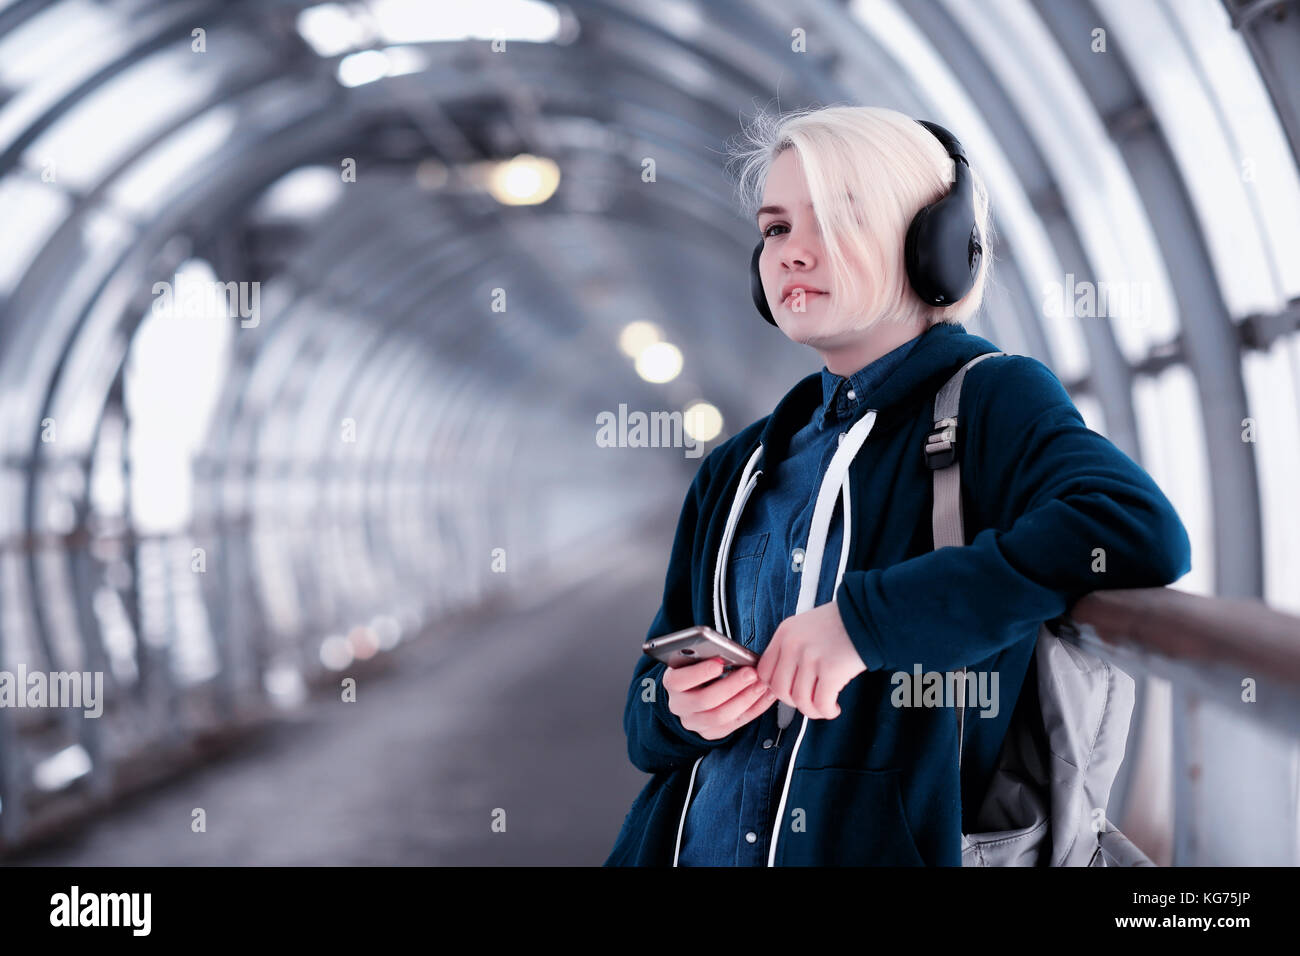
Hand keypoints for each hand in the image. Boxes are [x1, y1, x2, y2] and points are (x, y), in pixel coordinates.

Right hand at [663, 658, 776, 740]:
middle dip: (731, 686)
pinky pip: (735, 723)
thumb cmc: (699, 667)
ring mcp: (694, 722)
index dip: (699, 672)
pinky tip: (766, 695)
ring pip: (721, 716)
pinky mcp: (711, 732)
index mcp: (672, 682)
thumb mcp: (696, 658)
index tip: (719, 662)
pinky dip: (754, 709)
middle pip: (705, 700)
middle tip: (751, 673)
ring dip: (745, 699)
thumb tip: (730, 654)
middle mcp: (679, 705)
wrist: (694, 690)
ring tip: (761, 684)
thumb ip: (707, 656)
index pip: (680, 680)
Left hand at [756, 602, 866, 719]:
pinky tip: (834, 708)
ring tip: (824, 706)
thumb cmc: (842, 623)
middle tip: (808, 700)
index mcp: (785, 633)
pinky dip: (827, 711)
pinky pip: (820, 704)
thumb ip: (792, 648)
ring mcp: (811, 657)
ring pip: (800, 700)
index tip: (788, 692)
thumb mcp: (806, 626)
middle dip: (794, 702)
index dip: (774, 687)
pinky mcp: (831, 670)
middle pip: (779, 689)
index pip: (763, 671)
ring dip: (813, 710)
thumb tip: (785, 678)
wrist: (869, 614)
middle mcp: (793, 644)